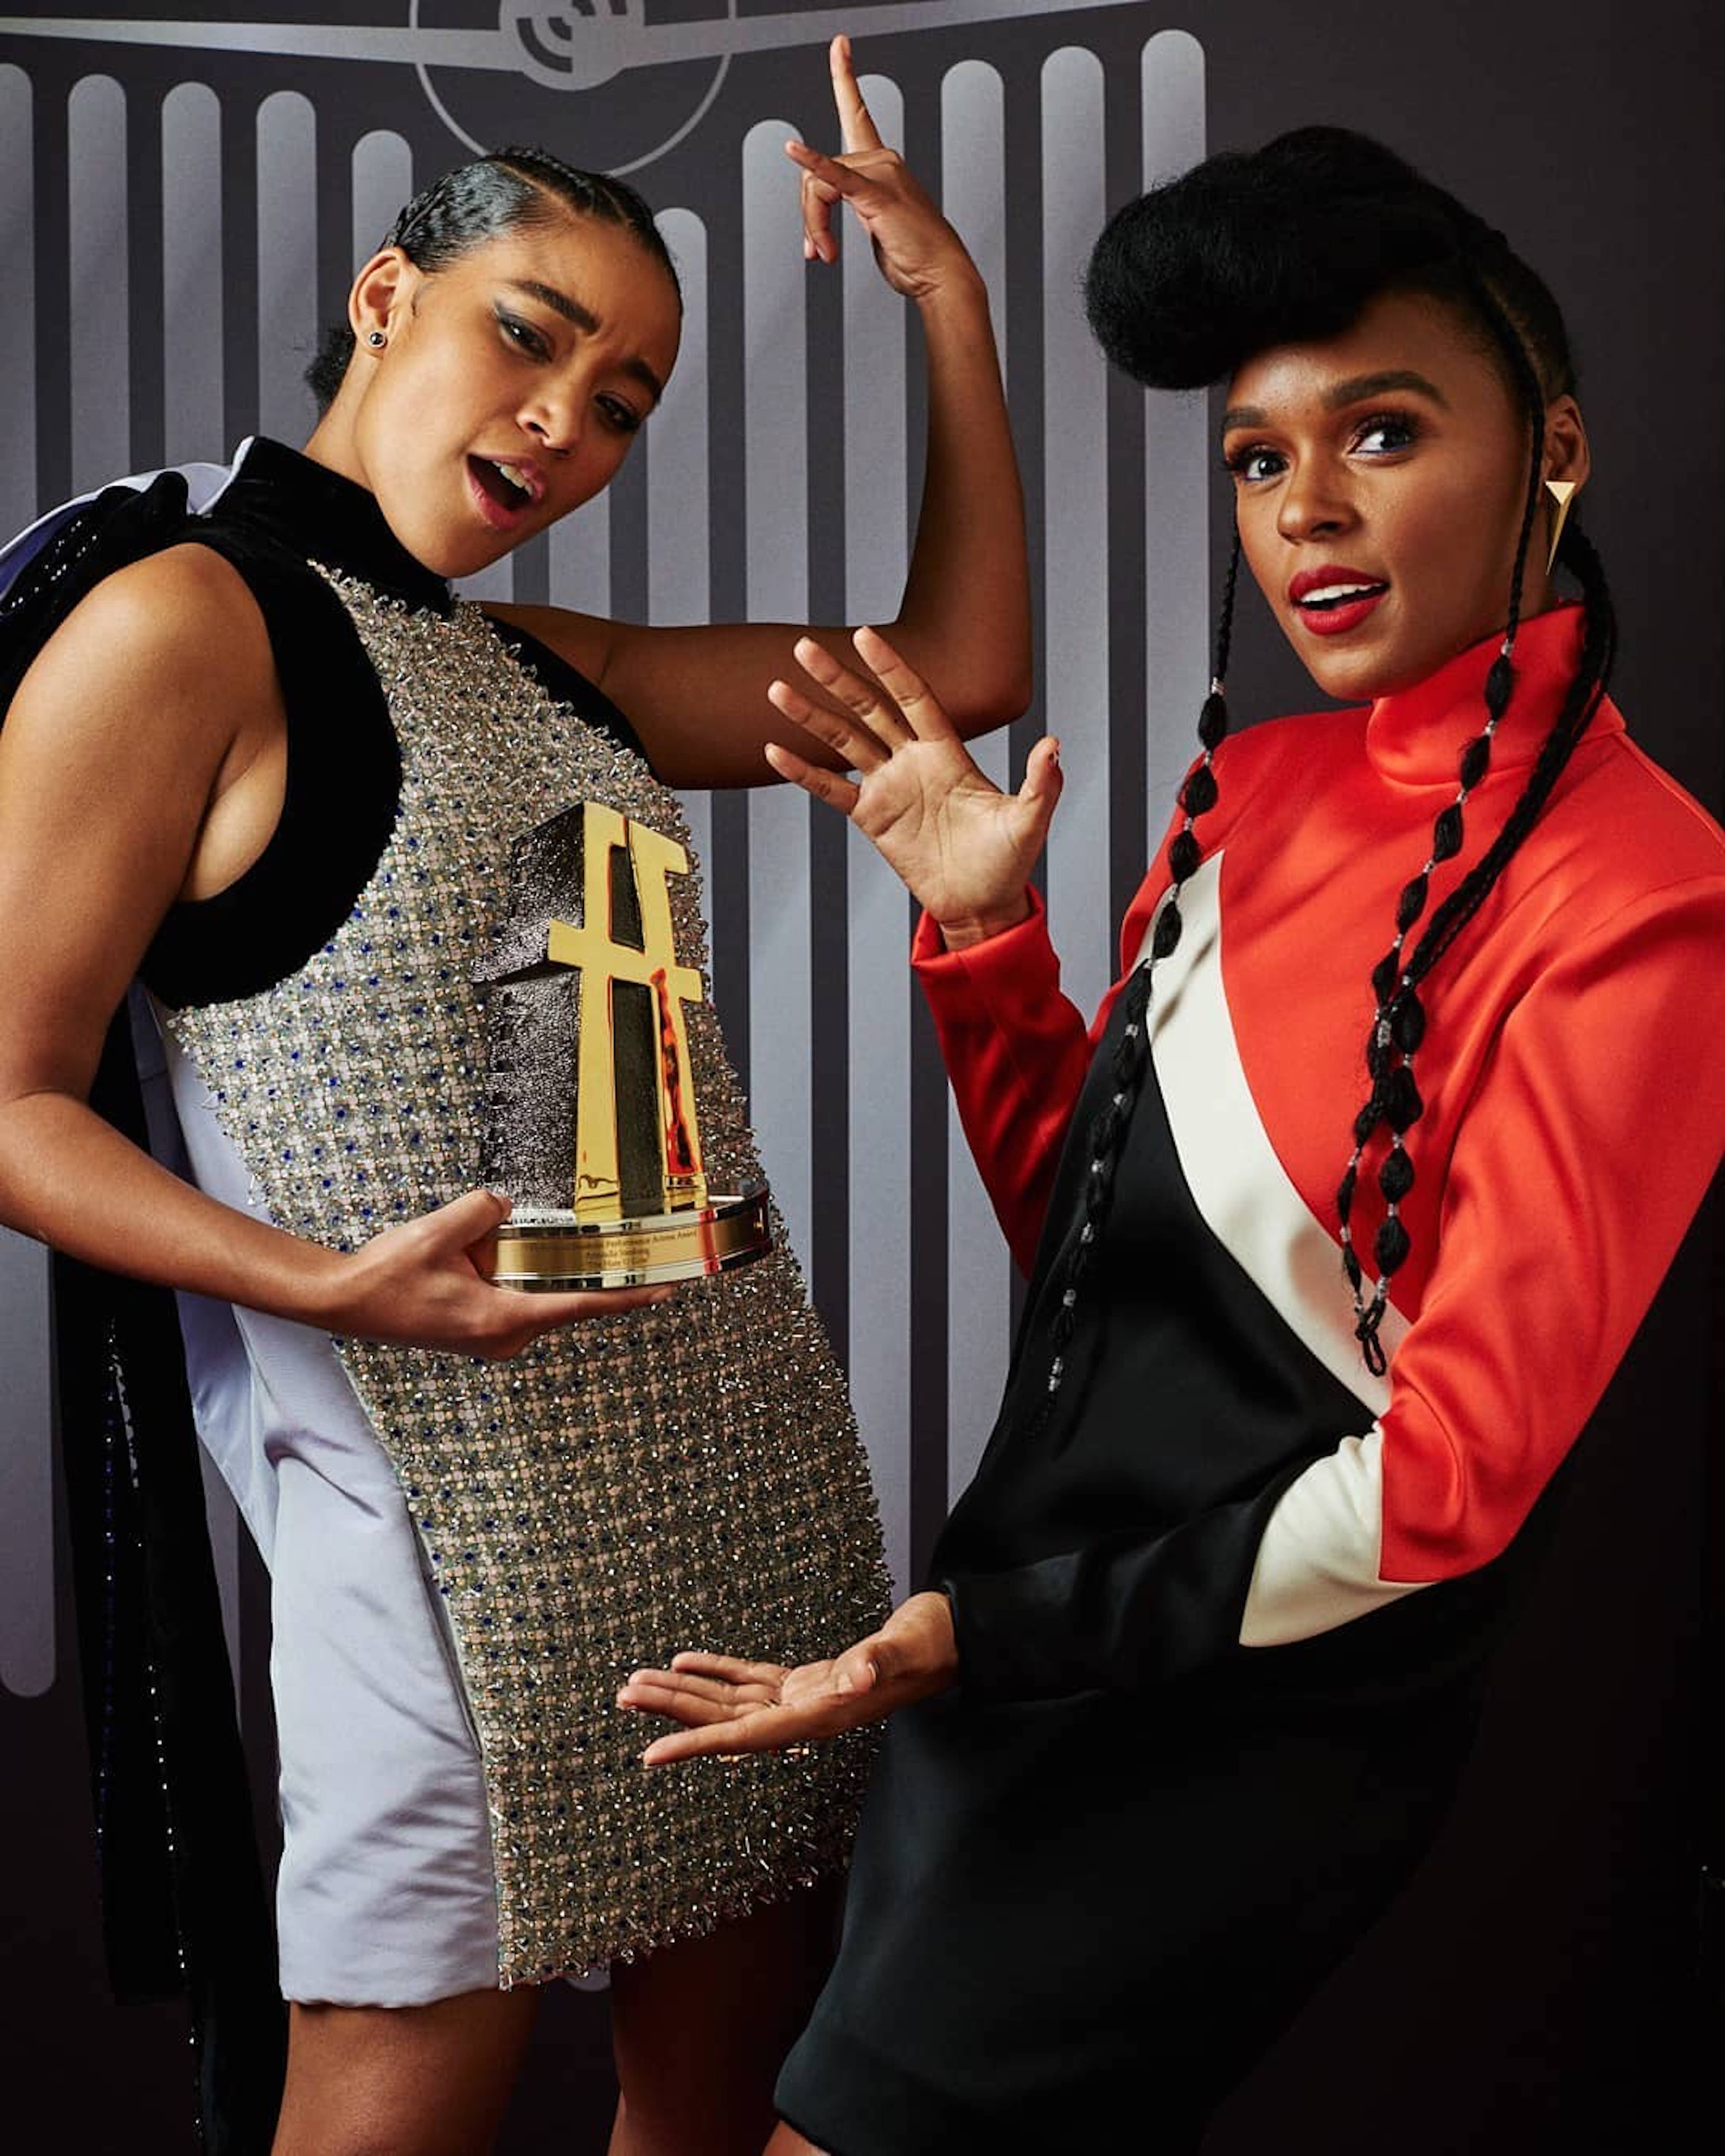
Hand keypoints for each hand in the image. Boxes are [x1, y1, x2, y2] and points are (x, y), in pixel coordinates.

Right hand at [316, 1187, 672, 1356]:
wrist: (346, 1302)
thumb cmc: (388, 1275)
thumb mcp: (440, 1230)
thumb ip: (483, 1211)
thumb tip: (503, 1205)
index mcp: (503, 1319)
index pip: (582, 1305)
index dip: (629, 1296)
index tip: (667, 1290)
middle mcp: (504, 1336)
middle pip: (561, 1296)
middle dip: (574, 1266)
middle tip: (603, 1241)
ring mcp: (491, 1337)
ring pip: (534, 1294)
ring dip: (533, 1267)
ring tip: (498, 1243)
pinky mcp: (477, 1330)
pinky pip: (513, 1296)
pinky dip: (514, 1274)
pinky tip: (489, 1253)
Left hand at [619, 1590, 958, 1765]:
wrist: (951, 1642)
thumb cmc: (932, 1645)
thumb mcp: (907, 1649)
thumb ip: (880, 1665)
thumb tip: (858, 1679)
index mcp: (821, 1716)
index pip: (745, 1736)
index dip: (696, 1744)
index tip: (650, 1754)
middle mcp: (805, 1715)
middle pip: (725, 1719)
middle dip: (673, 1711)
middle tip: (622, 1697)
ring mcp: (804, 1698)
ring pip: (730, 1700)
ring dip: (684, 1691)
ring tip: (637, 1683)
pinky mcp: (807, 1680)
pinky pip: (751, 1679)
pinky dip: (717, 1670)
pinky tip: (687, 1661)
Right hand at [765, 626, 1059, 946]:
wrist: (981, 905)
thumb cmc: (1008, 862)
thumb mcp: (1029, 821)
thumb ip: (1041, 782)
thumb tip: (1053, 745)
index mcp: (947, 753)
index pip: (913, 698)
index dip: (890, 667)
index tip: (864, 635)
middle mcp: (913, 761)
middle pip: (868, 709)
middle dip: (837, 678)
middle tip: (804, 647)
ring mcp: (889, 787)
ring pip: (843, 742)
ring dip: (811, 717)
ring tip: (777, 689)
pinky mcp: (871, 818)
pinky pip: (831, 789)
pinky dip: (803, 771)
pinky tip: (775, 750)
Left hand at [790, 35, 977, 302]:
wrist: (940, 275)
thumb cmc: (913, 254)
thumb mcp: (873, 225)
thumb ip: (850, 208)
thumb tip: (824, 216)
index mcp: (881, 163)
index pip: (857, 112)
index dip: (846, 76)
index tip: (840, 44)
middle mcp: (882, 159)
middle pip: (816, 173)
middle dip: (809, 218)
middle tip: (817, 253)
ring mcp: (881, 174)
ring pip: (818, 187)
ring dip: (813, 226)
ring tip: (825, 255)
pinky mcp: (876, 195)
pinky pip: (834, 177)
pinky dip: (811, 163)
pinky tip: (793, 149)